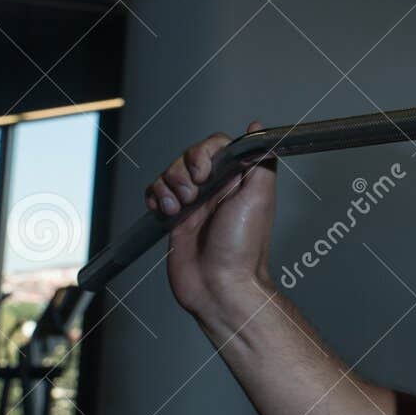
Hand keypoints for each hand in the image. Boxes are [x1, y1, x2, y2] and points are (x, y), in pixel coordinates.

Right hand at [149, 121, 277, 314]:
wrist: (219, 285)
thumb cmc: (242, 247)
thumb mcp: (259, 197)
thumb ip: (259, 160)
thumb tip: (259, 129)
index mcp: (238, 179)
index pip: (215, 146)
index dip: (203, 153)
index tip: (204, 173)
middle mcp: (216, 188)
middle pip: (188, 157)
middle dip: (183, 172)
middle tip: (193, 196)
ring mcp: (194, 202)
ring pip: (169, 174)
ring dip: (169, 187)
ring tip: (180, 209)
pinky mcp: (175, 218)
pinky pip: (156, 193)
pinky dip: (155, 197)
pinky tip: (165, 212)